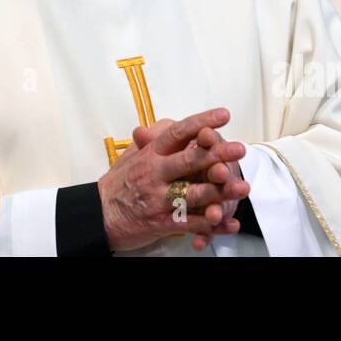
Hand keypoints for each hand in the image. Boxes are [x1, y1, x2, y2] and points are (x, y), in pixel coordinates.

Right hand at [98, 107, 248, 251]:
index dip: (201, 122)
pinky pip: (190, 224)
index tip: (223, 115)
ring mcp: (158, 199)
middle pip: (190, 160)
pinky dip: (212, 225)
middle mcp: (155, 173)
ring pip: (194, 193)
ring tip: (242, 186)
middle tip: (239, 148)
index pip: (178, 132)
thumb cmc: (119, 183)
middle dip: (217, 154)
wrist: (98, 214)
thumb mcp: (132, 155)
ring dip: (220, 191)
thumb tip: (168, 123)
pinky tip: (230, 222)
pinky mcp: (161, 222)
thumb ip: (153, 140)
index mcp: (151, 153)